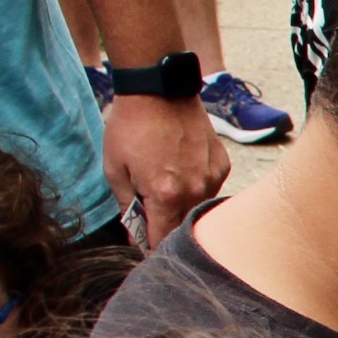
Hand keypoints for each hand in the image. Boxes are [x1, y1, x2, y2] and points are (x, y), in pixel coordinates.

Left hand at [101, 93, 225, 244]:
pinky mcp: (222, 165)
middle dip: (165, 226)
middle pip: (183, 228)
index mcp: (166, 195)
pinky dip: (195, 186)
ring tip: (166, 183)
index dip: (149, 246)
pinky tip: (182, 169)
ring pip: (198, 209)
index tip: (142, 243)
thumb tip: (137, 234)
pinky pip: (209, 189)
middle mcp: (195, 191)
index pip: (161, 240)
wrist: (159, 91)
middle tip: (149, 210)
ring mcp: (212, 178)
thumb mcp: (115, 169)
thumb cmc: (131, 127)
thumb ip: (127, 207)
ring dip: (182, 206)